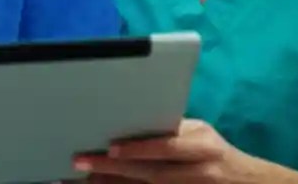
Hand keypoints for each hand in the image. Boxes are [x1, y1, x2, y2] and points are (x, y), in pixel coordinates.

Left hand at [72, 119, 262, 183]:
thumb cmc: (216, 152)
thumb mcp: (201, 134)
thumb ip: (172, 131)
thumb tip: (133, 120)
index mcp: (202, 145)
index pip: (167, 147)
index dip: (138, 148)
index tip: (109, 146)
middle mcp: (199, 170)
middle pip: (151, 173)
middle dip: (113, 168)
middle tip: (82, 162)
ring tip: (86, 179)